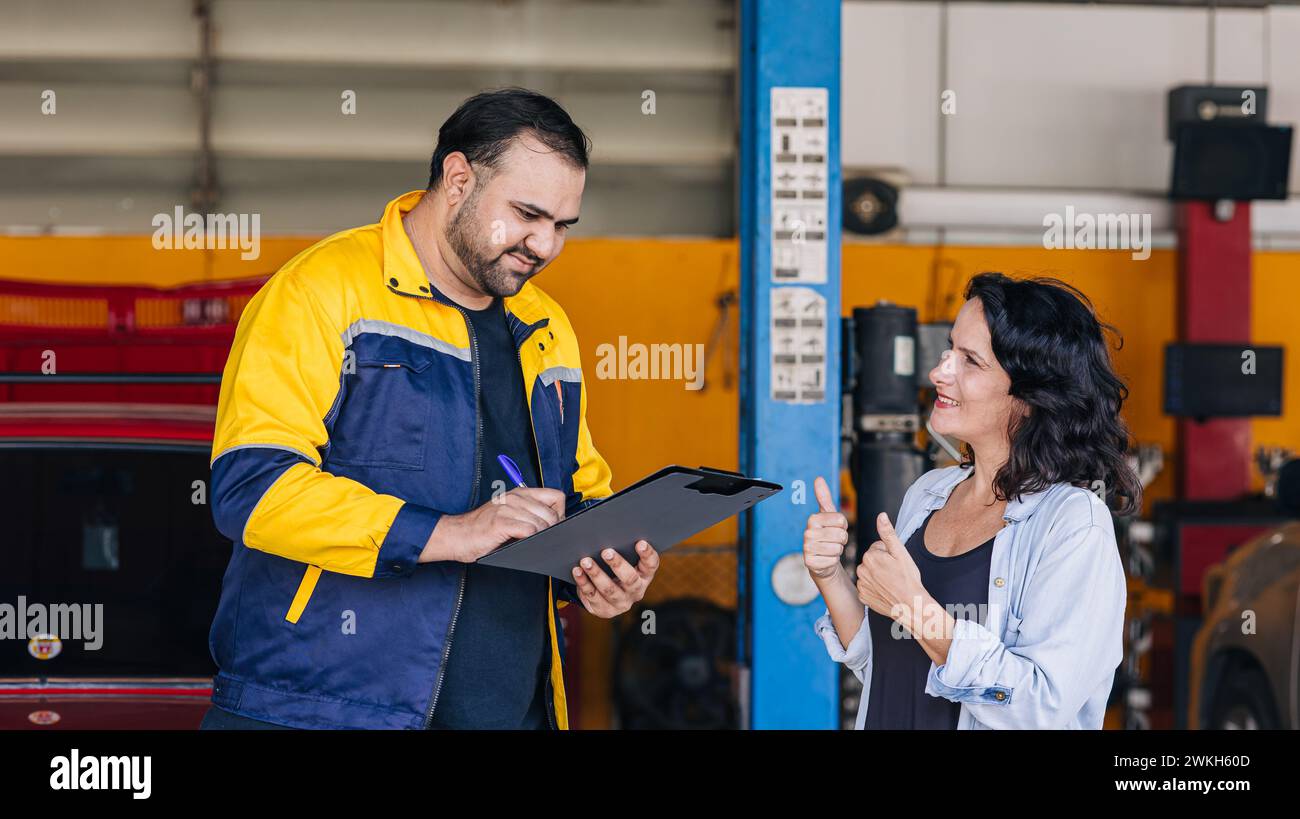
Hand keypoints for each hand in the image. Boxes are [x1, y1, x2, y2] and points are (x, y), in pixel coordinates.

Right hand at [420, 488, 565, 562]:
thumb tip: (556, 524)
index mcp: (520, 493)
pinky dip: (532, 540)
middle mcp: (515, 497)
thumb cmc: (483, 529)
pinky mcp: (501, 522)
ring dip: (542, 537)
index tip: (554, 526)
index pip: (556, 496)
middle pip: (552, 513)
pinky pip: (529, 531)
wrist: (456, 536)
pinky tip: (525, 544)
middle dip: (553, 529)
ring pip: (542, 523)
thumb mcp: (509, 514)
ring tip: (535, 544)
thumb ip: (529, 513)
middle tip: (546, 540)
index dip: (560, 513)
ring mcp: (507, 508)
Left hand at [570, 541, 659, 617]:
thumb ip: (622, 547)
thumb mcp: (624, 559)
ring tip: (586, 561)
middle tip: (606, 551)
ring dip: (596, 574)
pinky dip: (583, 583)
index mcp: (645, 575)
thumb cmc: (615, 569)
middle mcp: (636, 591)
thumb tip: (609, 529)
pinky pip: (592, 596)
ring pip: (609, 590)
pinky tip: (577, 571)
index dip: (647, 554)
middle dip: (618, 565)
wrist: (605, 594)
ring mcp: (620, 603)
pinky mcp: (604, 610)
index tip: (640, 542)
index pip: (651, 565)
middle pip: (630, 579)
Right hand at [802, 476, 847, 580]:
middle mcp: (807, 533)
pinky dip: (833, 560)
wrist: (821, 559)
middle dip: (842, 539)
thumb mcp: (827, 515)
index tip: (835, 528)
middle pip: (840, 534)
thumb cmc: (827, 535)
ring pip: (837, 548)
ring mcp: (807, 548)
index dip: (843, 525)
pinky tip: (826, 558)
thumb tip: (818, 479)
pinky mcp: (810, 562)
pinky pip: (833, 560)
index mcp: (813, 519)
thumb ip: (823, 497)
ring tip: (830, 549)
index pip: (840, 519)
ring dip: (837, 550)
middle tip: (833, 540)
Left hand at [855, 512, 925, 623]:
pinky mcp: (862, 597)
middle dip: (881, 564)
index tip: (896, 564)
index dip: (889, 555)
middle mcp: (860, 569)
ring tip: (891, 583)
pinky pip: (867, 588)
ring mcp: (861, 584)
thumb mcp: (901, 553)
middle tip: (895, 574)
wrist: (911, 605)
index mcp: (869, 556)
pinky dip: (874, 589)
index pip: (877, 548)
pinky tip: (885, 592)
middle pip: (871, 561)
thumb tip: (881, 515)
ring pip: (868, 574)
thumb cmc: (909, 579)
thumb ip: (888, 533)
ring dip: (877, 577)